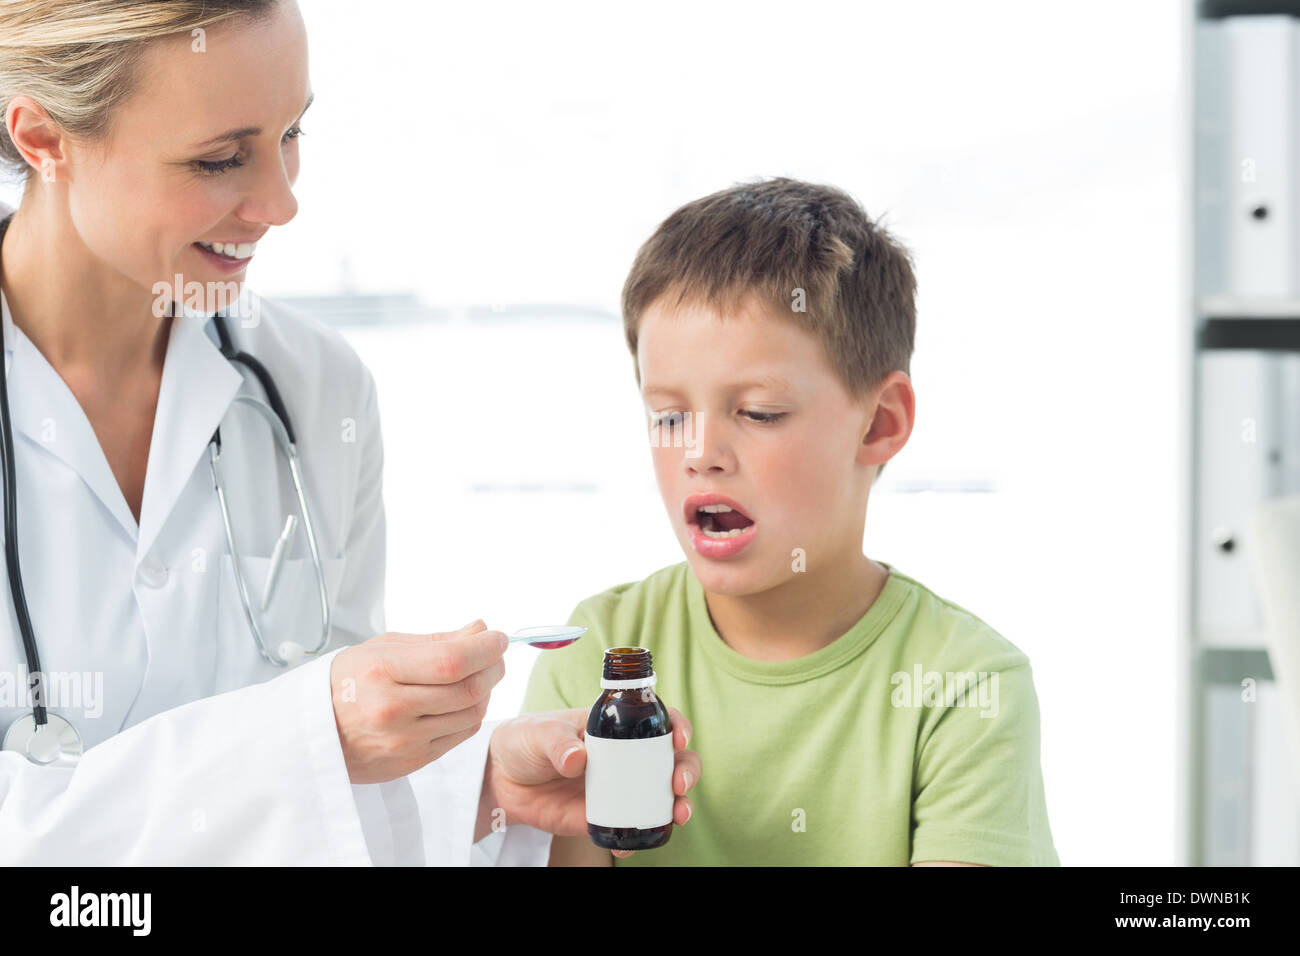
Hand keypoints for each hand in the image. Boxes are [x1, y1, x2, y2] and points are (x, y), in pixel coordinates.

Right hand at [330, 620, 506, 783]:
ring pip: (471, 714)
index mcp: (382, 672)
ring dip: (486, 691)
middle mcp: (392, 710)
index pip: (452, 660)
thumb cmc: (350, 680)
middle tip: (494, 654)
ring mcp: (403, 740)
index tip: (498, 638)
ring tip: (478, 675)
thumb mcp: (384, 648)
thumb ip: (437, 641)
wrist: (312, 732)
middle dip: (493, 667)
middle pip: (468, 689)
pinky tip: (462, 699)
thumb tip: (482, 629)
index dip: (486, 648)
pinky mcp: (412, 761)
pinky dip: (472, 713)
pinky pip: (460, 735)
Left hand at [481, 707, 700, 856]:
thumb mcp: (538, 732)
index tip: (678, 738)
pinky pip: (628, 829)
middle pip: (671, 761)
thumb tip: (577, 759)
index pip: (657, 721)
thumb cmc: (523, 740)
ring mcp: (616, 789)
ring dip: (677, 806)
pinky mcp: (601, 817)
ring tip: (677, 814)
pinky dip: (637, 839)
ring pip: (659, 797)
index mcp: (614, 727)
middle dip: (687, 771)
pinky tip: (632, 844)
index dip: (677, 727)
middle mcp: (624, 758)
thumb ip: (556, 742)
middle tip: (679, 783)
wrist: (500, 778)